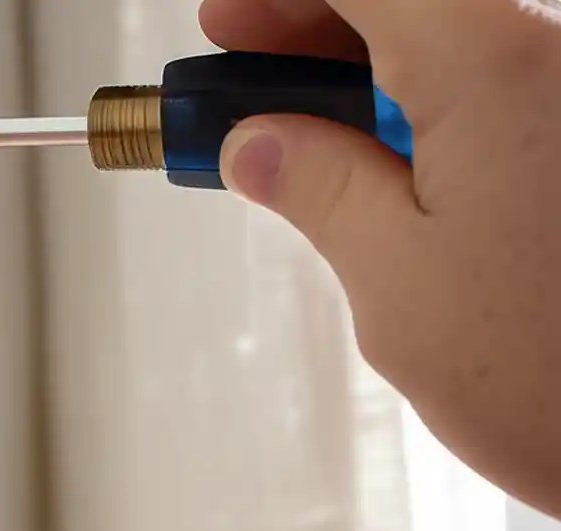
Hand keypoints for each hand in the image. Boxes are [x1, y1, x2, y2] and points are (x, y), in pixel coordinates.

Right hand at [201, 0, 560, 512]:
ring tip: (299, 144)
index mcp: (494, 70)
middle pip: (412, 10)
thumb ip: (318, 189)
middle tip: (245, 90)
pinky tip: (382, 170)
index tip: (224, 25)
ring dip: (365, 83)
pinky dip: (427, 115)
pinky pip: (499, 99)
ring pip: (455, 52)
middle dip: (314, 37)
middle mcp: (557, 65)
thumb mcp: (395, 281)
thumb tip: (260, 145)